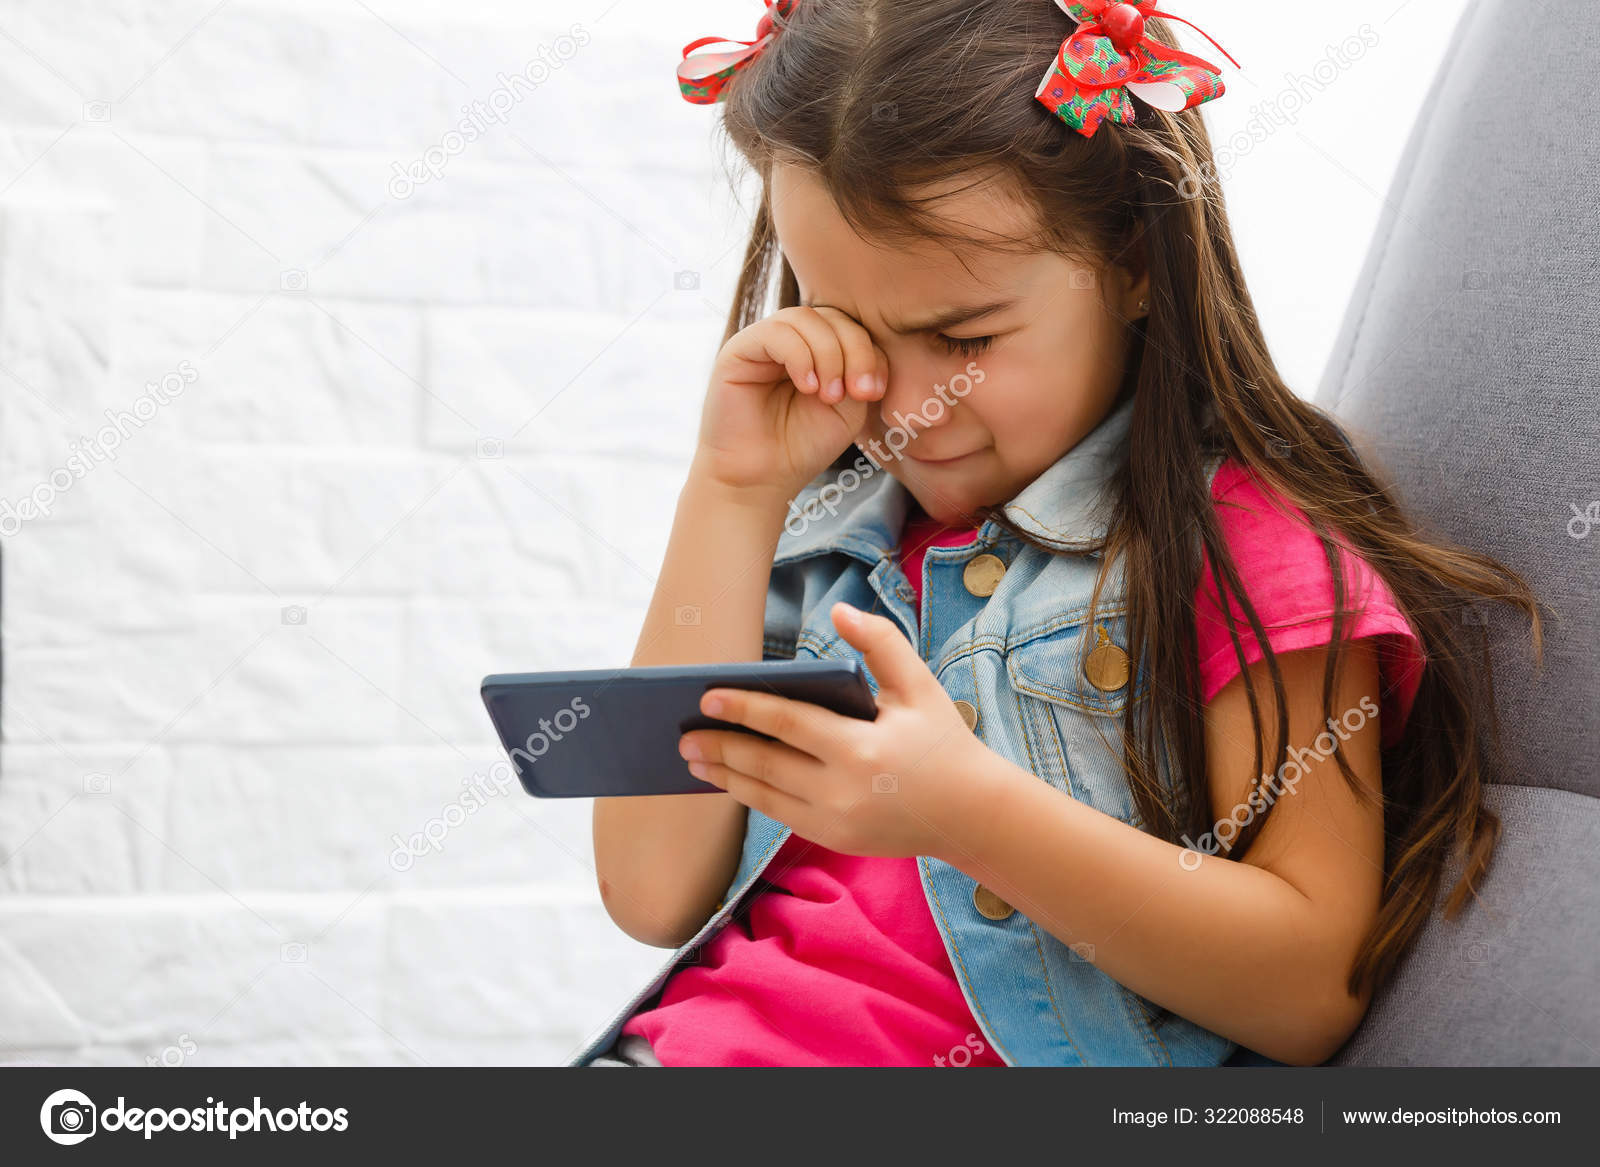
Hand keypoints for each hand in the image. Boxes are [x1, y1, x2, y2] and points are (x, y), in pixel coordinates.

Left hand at [676, 602, 998, 858]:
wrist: (972, 814)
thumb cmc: (944, 742)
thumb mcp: (920, 686)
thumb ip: (881, 643)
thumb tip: (840, 611)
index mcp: (862, 748)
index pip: (789, 723)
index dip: (745, 709)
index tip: (707, 697)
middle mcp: (843, 790)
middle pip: (765, 763)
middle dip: (720, 747)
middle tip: (683, 734)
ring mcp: (836, 821)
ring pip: (764, 795)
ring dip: (725, 776)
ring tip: (693, 758)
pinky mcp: (834, 839)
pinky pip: (779, 815)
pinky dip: (750, 796)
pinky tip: (729, 780)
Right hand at [692, 306, 888, 502]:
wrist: (760, 479)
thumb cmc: (804, 446)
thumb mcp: (849, 408)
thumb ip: (860, 371)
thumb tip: (869, 343)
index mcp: (817, 349)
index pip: (851, 326)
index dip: (870, 353)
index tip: (874, 393)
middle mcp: (790, 339)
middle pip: (831, 316)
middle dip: (855, 351)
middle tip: (857, 393)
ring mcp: (763, 342)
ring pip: (804, 318)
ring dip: (829, 355)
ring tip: (829, 396)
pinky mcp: (738, 351)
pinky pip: (776, 332)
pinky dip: (800, 357)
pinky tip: (808, 388)